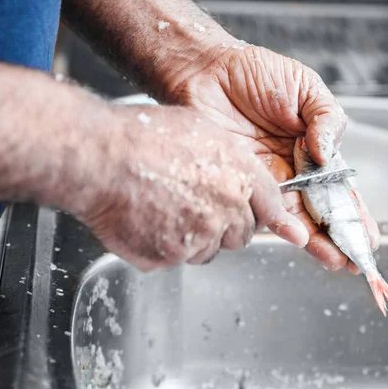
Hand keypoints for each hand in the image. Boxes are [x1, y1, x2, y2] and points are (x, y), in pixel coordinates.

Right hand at [76, 105, 293, 270]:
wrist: (100, 158)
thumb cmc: (140, 137)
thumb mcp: (198, 129)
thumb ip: (229, 158)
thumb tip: (237, 175)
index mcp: (237, 175)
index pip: (270, 205)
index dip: (273, 216)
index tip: (287, 229)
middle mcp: (224, 209)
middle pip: (241, 234)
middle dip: (225, 226)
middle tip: (196, 208)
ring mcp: (198, 237)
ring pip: (208, 250)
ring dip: (194, 238)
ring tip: (165, 211)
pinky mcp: (170, 257)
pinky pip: (176, 259)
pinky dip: (164, 248)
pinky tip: (148, 222)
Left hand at [170, 43, 379, 272]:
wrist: (205, 71)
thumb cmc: (253, 73)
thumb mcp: (304, 87)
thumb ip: (326, 119)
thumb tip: (327, 152)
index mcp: (311, 150)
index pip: (337, 188)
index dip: (354, 212)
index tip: (368, 237)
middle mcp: (290, 171)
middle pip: (319, 211)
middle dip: (340, 237)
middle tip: (355, 260)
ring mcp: (264, 180)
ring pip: (295, 217)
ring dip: (316, 240)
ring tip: (335, 258)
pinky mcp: (239, 184)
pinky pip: (262, 208)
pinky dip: (281, 224)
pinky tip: (299, 237)